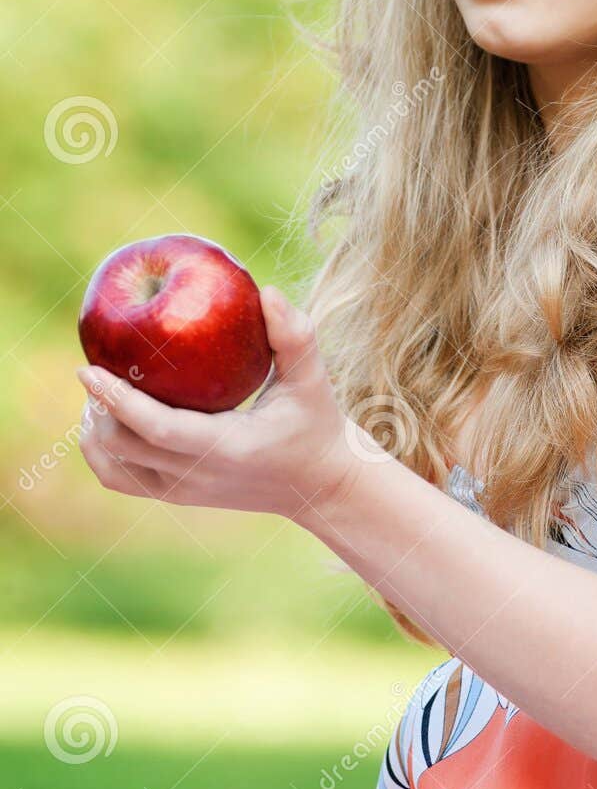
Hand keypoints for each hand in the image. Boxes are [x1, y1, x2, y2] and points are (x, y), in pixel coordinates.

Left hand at [75, 286, 360, 520]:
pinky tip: (108, 418)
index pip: (157, 429)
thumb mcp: (312, 380)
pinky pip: (120, 479)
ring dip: (97, 430)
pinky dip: (103, 452)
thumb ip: (295, 336)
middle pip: (123, 446)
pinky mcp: (176, 497)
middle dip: (100, 406)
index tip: (87, 369)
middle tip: (99, 366)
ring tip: (100, 394)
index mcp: (226, 449)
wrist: (317, 485)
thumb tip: (268, 292)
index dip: (117, 400)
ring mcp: (183, 492)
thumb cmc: (315, 424)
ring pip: (113, 467)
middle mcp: (197, 477)